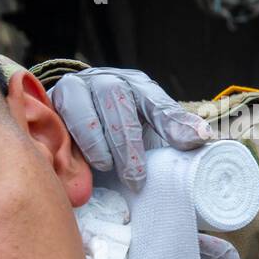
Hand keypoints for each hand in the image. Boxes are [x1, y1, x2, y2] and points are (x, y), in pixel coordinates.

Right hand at [50, 68, 211, 189]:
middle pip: (118, 104)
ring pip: (85, 110)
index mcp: (138, 87)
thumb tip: (207, 142)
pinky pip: (55, 122)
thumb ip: (171, 132)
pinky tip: (73, 162)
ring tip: (105, 167)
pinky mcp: (51, 102)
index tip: (197, 141)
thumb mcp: (145, 127)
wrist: (70, 109)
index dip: (176, 123)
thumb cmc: (115, 125)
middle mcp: (108, 81)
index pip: (157, 104)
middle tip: (136, 177)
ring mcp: (76, 88)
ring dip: (96, 143)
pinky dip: (66, 144)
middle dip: (128, 143)